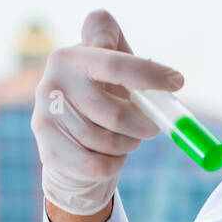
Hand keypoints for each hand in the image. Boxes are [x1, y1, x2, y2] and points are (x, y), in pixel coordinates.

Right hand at [31, 9, 183, 218]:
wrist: (67, 137)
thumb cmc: (101, 95)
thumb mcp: (111, 66)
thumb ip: (131, 60)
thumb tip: (171, 81)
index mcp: (72, 56)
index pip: (115, 64)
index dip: (149, 74)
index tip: (177, 82)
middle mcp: (52, 82)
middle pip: (115, 112)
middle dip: (142, 124)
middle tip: (152, 127)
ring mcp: (45, 116)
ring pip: (106, 141)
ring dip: (128, 144)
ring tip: (129, 139)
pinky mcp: (48, 149)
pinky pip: (96, 165)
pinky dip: (114, 164)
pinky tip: (114, 157)